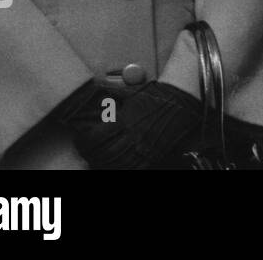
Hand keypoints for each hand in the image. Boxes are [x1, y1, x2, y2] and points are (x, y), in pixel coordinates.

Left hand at [61, 81, 201, 169]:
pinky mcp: (152, 156)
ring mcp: (143, 148)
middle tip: (87, 152)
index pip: (94, 139)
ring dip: (102, 164)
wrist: (182, 102)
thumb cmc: (156, 96)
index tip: (81, 140)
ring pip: (115, 164)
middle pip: (103, 154)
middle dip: (91, 155)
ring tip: (97, 160)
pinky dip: (121, 168)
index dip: (83, 142)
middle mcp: (132, 136)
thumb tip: (92, 94)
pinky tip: (114, 165)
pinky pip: (132, 168)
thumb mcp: (131, 94)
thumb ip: (111, 98)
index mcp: (124, 120)